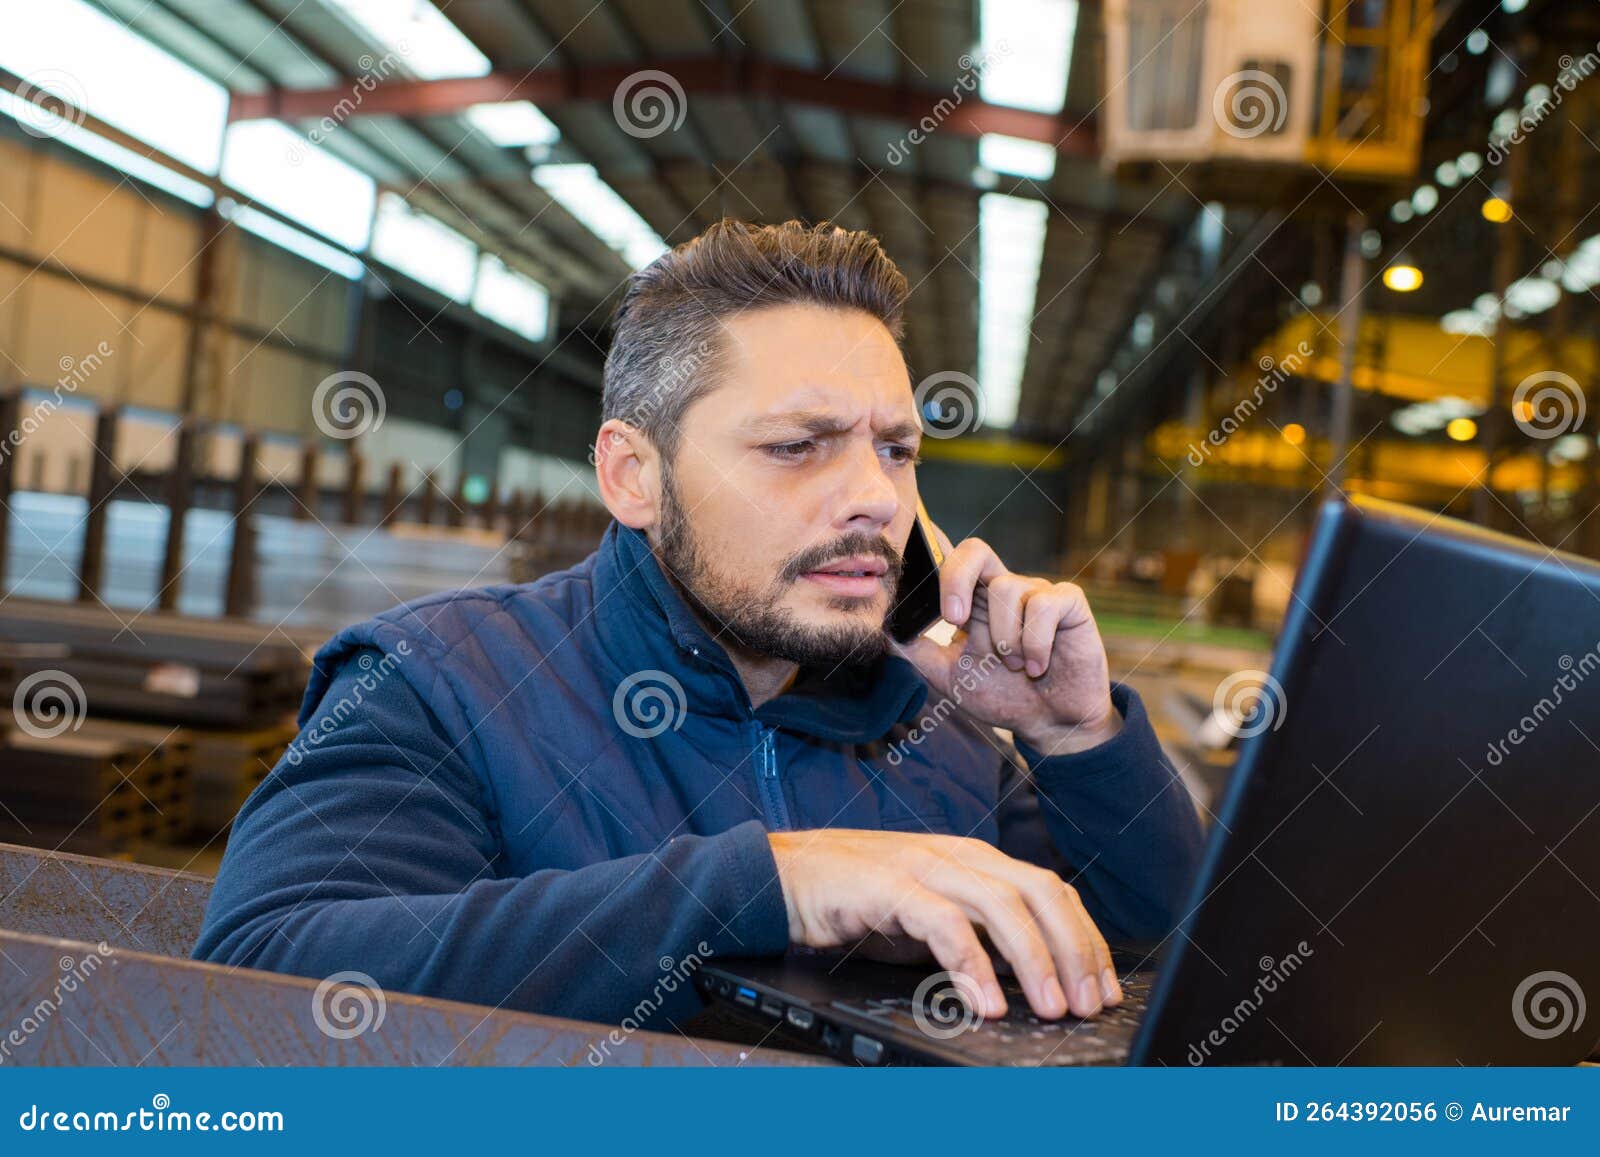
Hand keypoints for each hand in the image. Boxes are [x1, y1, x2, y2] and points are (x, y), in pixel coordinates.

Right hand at [768, 828, 1121, 1018]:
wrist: (780, 877)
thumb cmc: (854, 901)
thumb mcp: (928, 919)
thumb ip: (973, 937)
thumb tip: (1025, 983)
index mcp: (975, 860)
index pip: (1051, 891)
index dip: (1085, 939)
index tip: (1105, 986)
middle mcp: (958, 856)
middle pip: (1040, 892)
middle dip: (1074, 950)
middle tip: (1090, 1002)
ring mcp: (924, 866)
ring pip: (1002, 905)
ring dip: (1035, 959)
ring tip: (1051, 1006)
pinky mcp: (888, 886)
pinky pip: (943, 924)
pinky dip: (971, 963)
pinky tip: (985, 999)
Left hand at [894, 530, 1120, 755]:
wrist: (1050, 724)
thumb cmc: (1003, 696)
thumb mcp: (950, 677)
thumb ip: (917, 652)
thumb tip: (882, 632)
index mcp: (973, 600)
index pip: (949, 560)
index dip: (930, 550)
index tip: (912, 576)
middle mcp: (1003, 589)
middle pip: (975, 550)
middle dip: (956, 579)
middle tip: (953, 619)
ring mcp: (1037, 593)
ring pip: (1008, 588)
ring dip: (1004, 637)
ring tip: (1014, 665)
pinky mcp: (1068, 603)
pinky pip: (1044, 605)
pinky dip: (1035, 642)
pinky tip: (1037, 666)